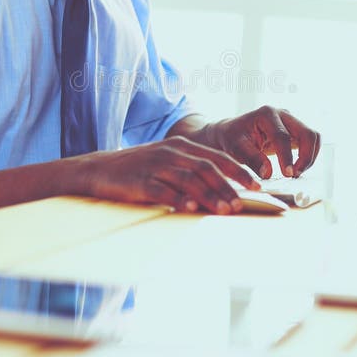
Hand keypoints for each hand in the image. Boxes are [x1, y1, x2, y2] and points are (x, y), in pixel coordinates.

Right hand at [66, 137, 260, 213]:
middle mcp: (171, 152)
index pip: (216, 157)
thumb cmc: (138, 170)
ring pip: (189, 179)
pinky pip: (163, 190)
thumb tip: (222, 190)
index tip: (258, 186)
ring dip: (210, 195)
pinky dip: (178, 199)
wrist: (98, 170)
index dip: (239, 171)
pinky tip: (191, 209)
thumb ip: (191, 171)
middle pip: (207, 168)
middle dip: (229, 186)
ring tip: (226, 210)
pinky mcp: (140, 181)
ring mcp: (155, 166)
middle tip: (244, 203)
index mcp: (181, 146)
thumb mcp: (166, 162)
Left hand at [200, 106, 319, 179]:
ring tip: (296, 173)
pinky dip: (309, 156)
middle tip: (295, 175)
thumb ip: (251, 158)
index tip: (287, 174)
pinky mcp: (295, 131)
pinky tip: (297, 169)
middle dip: (306, 156)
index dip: (287, 157)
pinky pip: (311, 142)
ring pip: (313, 137)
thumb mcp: (235, 147)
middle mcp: (282, 114)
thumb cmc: (232, 138)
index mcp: (266, 114)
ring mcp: (291, 121)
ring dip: (310, 157)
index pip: (282, 136)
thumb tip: (268, 173)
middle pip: (307, 133)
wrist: (232, 132)